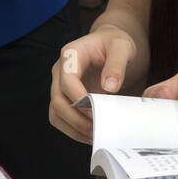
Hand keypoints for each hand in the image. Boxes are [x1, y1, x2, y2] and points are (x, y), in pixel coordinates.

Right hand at [48, 26, 137, 144]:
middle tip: (99, 128)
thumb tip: (109, 87)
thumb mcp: (122, 47)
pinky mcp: (65, 98)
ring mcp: (60, 85)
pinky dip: (74, 130)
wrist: (109, 45)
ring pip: (56, 113)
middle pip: (58, 100)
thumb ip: (117, 64)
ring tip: (96, 135)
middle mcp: (60, 70)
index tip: (96, 111)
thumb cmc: (114, 44)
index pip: (67, 80)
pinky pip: (61, 118)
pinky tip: (91, 135)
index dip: (79, 98)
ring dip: (74, 128)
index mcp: (71, 54)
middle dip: (77, 119)